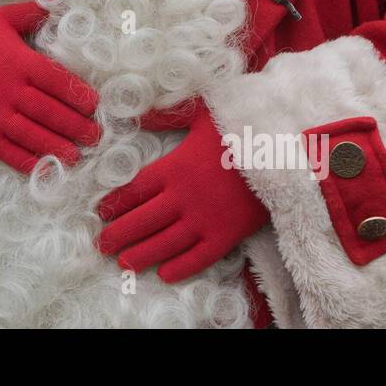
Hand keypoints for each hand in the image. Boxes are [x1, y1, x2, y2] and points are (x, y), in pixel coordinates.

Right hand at [0, 1, 100, 172]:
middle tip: (95, 136)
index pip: (55, 80)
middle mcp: (8, 88)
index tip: (95, 105)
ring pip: (30, 134)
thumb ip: (32, 10)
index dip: (77, 94)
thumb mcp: (1, 17)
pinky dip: (25, 160)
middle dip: (75, 126)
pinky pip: (5, 149)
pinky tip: (43, 167)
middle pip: (47, 111)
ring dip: (55, 147)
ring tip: (76, 156)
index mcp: (18, 60)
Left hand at [97, 100, 268, 282]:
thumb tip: (137, 116)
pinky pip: (199, 257)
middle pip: (142, 220)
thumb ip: (167, 115)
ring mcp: (204, 219)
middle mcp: (183, 197)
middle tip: (102, 244)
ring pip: (164, 243)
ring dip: (141, 254)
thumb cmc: (242, 126)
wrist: (284, 150)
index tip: (102, 213)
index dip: (115, 203)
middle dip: (119, 233)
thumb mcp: (202, 111)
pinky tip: (164, 274)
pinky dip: (181, 268)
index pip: (134, 189)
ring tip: (123, 263)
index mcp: (174, 167)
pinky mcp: (226, 235)